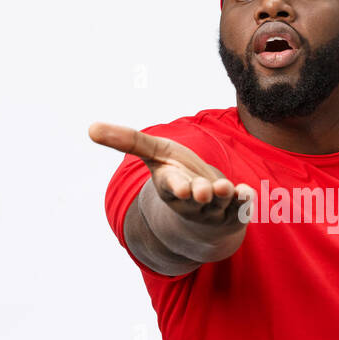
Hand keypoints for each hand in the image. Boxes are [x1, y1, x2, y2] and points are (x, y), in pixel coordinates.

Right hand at [88, 121, 254, 226]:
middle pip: (196, 200)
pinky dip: (244, 201)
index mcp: (172, 187)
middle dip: (199, 195)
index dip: (176, 187)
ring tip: (225, 188)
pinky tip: (248, 192)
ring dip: (223, 197)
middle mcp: (193, 201)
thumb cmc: (178, 175)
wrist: (204, 205)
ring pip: (220, 205)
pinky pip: (241, 208)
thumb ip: (129, 141)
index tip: (180, 187)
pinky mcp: (235, 211)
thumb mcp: (155, 154)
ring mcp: (215, 209)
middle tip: (202, 190)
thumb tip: (90, 128)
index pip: (172, 187)